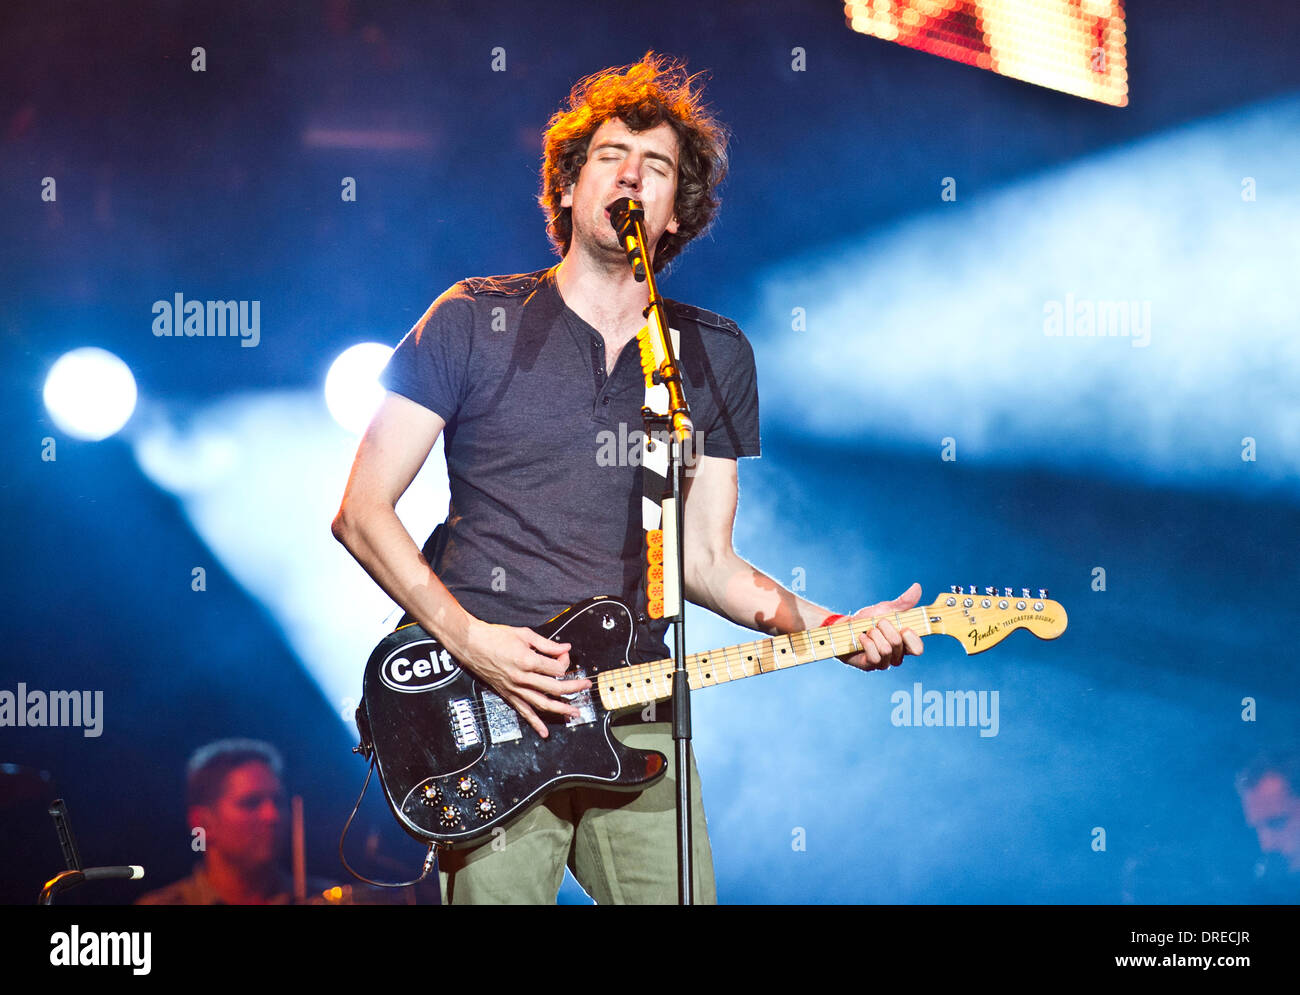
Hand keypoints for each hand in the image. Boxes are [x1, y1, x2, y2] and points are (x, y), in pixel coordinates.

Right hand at [459, 619, 591, 738]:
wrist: (471, 644)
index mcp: (527, 660)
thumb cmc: (494, 637)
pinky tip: (544, 732)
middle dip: (573, 688)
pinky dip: (535, 723)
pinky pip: (524, 712)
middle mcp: (522, 678)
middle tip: (585, 686)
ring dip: (561, 709)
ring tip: (574, 712)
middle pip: (555, 688)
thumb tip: (565, 648)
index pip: (556, 668)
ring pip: (542, 704)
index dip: (565, 661)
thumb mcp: (524, 634)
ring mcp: (515, 688)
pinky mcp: (508, 695)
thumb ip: (547, 644)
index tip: (564, 654)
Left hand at [837, 582, 924, 671]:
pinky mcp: (870, 666)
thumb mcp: (885, 609)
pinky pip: (874, 656)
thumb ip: (903, 602)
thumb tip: (917, 587)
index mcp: (905, 643)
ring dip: (874, 635)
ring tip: (868, 630)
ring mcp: (884, 662)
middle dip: (885, 628)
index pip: (918, 648)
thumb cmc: (867, 620)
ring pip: (886, 649)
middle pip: (898, 643)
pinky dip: (867, 643)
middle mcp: (897, 655)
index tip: (903, 627)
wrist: (845, 627)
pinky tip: (862, 637)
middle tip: (878, 623)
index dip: (912, 637)